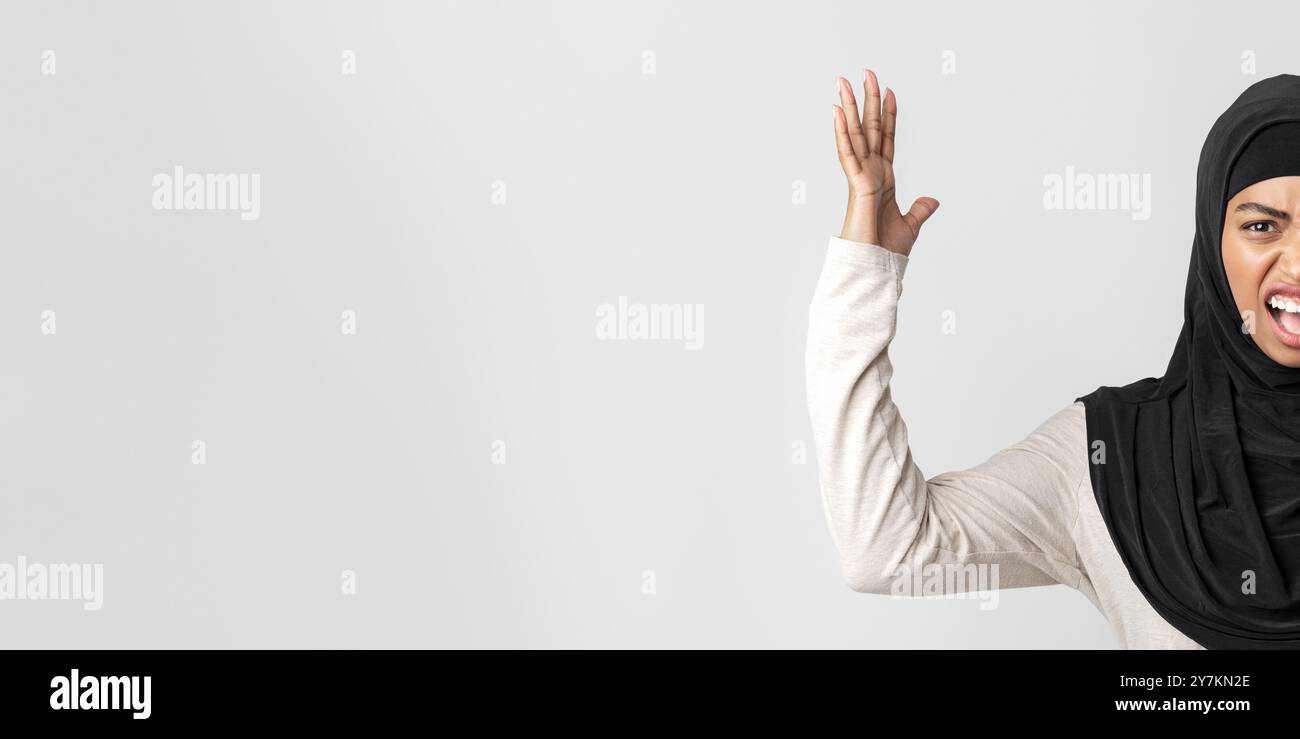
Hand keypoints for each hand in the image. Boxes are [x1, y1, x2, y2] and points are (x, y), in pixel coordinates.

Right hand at [833, 69, 938, 255]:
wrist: (877, 268)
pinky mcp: (855, 183)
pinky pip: (847, 152)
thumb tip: (933, 200)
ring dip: (850, 105)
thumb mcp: (911, 225)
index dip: (889, 114)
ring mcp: (861, 176)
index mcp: (883, 179)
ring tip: (843, 80)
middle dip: (868, 98)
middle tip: (864, 71)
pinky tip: (838, 110)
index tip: (889, 91)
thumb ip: (920, 210)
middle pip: (870, 127)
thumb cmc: (886, 252)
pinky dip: (842, 131)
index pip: (887, 138)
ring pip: (855, 133)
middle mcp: (870, 172)